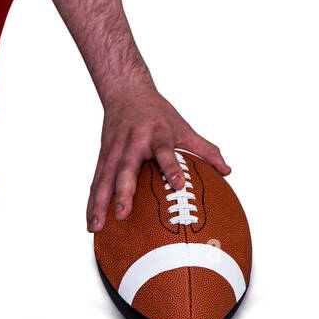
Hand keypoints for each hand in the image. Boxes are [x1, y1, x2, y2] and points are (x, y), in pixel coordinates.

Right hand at [87, 85, 229, 232]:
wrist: (126, 91)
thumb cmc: (158, 113)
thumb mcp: (183, 127)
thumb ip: (205, 149)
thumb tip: (227, 171)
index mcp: (157, 133)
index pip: (165, 151)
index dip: (172, 167)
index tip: (178, 185)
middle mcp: (133, 142)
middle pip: (127, 167)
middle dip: (124, 191)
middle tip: (123, 213)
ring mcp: (115, 149)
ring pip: (105, 177)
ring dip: (100, 203)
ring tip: (97, 227)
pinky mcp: (103, 155)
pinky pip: (96, 181)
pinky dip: (92, 202)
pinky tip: (91, 223)